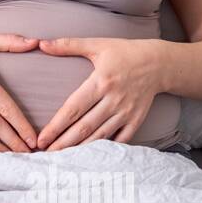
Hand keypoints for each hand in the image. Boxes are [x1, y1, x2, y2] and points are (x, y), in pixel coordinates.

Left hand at [34, 37, 164, 150]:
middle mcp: (113, 100)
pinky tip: (90, 158)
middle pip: (84, 127)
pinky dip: (105, 149)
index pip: (73, 109)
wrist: (159, 64)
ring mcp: (126, 112)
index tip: (41, 139)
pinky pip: (120, 140)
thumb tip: (42, 43)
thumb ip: (68, 45)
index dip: (56, 126)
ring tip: (62, 159)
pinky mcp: (136, 120)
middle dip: (63, 143)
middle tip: (45, 154)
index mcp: (100, 82)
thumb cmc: (124, 53)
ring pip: (100, 136)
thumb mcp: (97, 45)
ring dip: (80, 149)